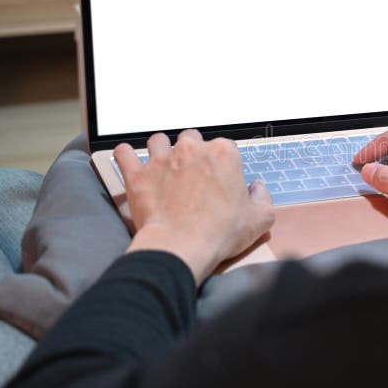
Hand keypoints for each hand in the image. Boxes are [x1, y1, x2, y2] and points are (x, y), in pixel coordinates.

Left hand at [114, 129, 274, 283]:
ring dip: (161, 152)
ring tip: (163, 169)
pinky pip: (124, 153)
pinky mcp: (137, 174)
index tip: (220, 181)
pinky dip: (126, 157)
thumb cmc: (220, 234)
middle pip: (191, 139)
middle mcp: (192, 150)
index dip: (223, 164)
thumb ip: (263, 197)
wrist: (181, 248)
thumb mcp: (260, 219)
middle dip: (192, 154)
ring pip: (158, 141)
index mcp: (223, 154)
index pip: (224, 147)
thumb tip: (257, 188)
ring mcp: (162, 160)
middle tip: (192, 177)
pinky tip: (133, 166)